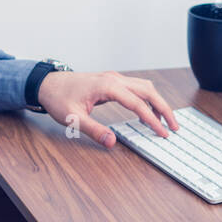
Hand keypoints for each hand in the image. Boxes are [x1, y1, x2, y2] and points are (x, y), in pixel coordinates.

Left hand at [36, 70, 179, 147]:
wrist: (47, 84)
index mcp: (107, 86)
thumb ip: (93, 130)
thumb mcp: (72, 118)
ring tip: (166, 121)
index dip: (152, 119)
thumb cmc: (58, 98)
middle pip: (148, 91)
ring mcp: (114, 78)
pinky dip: (147, 98)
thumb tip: (112, 143)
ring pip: (144, 87)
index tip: (162, 133)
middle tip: (174, 127)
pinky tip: (149, 112)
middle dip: (164, 108)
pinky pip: (136, 88)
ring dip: (158, 102)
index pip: (137, 103)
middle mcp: (114, 78)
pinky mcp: (112, 81)